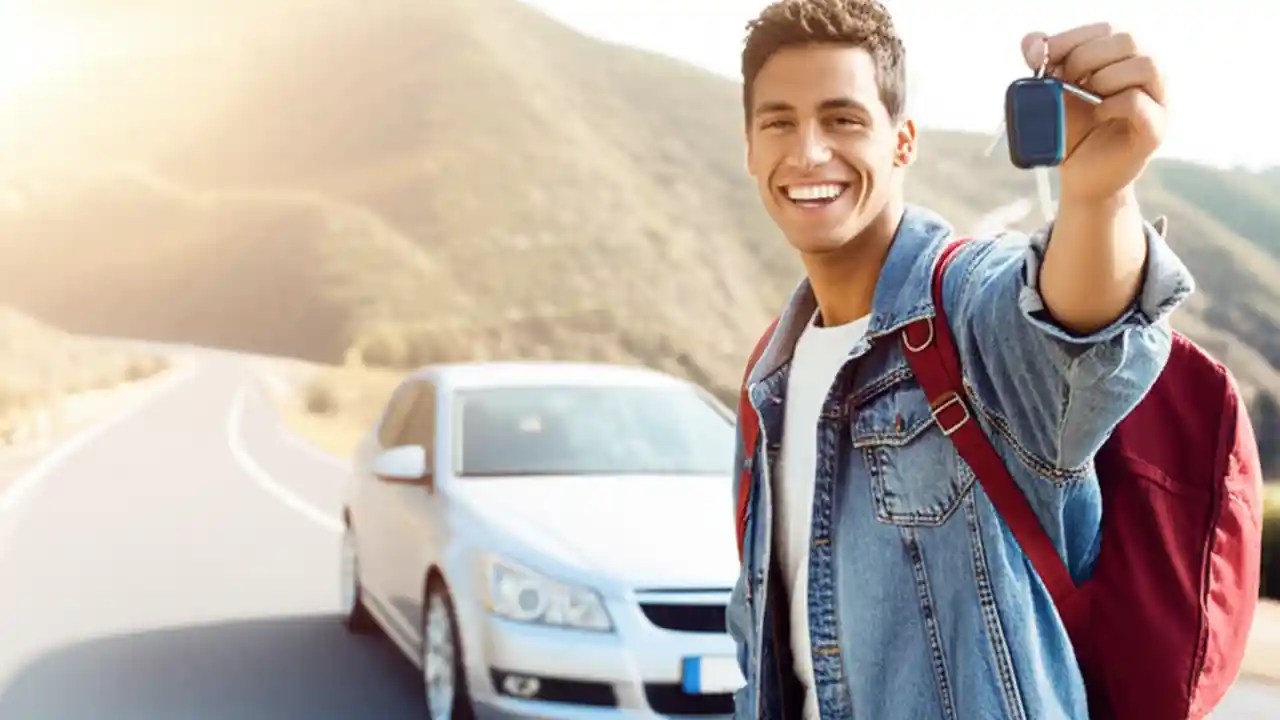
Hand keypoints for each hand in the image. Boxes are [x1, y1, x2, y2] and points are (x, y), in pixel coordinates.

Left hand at [1021, 24, 1166, 203]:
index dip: (1071, 39)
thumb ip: (1042, 63)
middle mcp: (1147, 74)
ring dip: (1106, 77)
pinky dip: (1113, 104)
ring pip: (1146, 65)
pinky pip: (1139, 103)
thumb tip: (1034, 43)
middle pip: (1128, 40)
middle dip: (1086, 57)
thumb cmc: (1071, 130)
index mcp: (1123, 58)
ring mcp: (1157, 100)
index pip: (1106, 30)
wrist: (1080, 177)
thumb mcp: (1052, 92)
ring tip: (1087, 96)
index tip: (1041, 58)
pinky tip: (1098, 114)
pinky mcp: (1155, 129)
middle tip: (1066, 80)